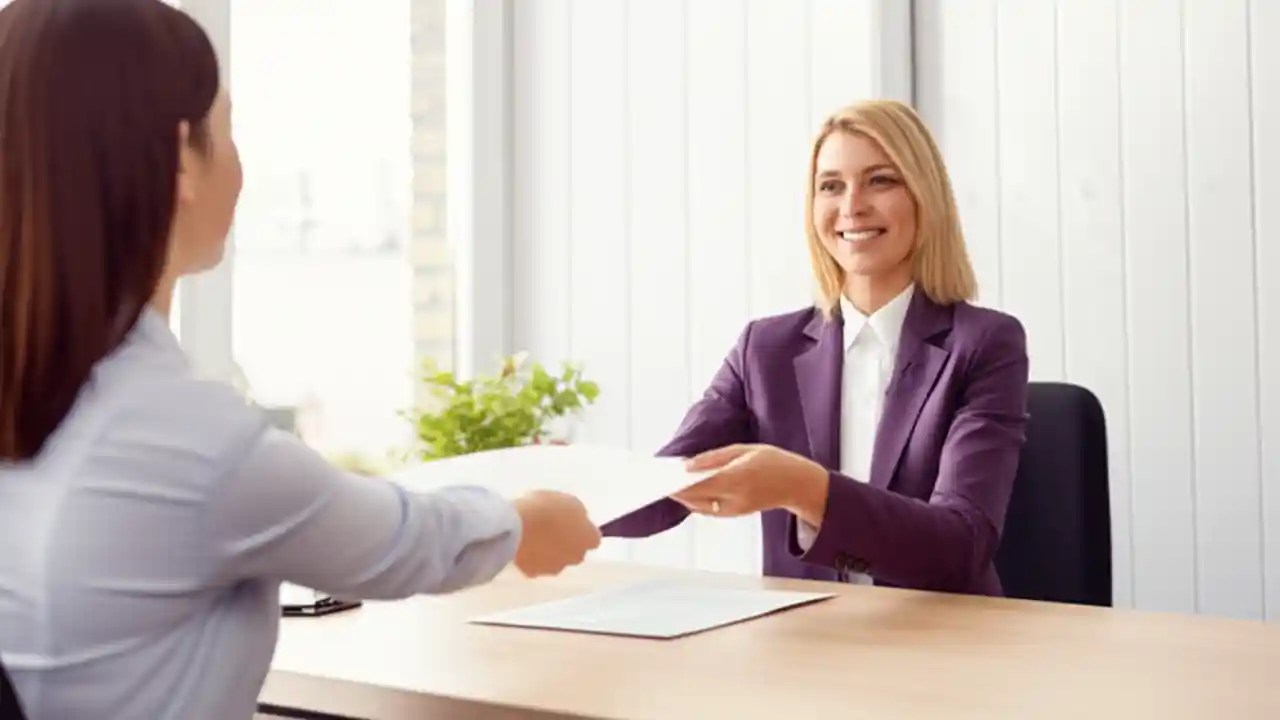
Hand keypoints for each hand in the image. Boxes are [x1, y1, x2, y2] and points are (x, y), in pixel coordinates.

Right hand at [511, 490, 601, 576]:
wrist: (517, 527)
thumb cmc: (546, 508)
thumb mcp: (568, 501)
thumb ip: (577, 514)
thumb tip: (576, 520)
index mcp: (589, 538)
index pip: (592, 538)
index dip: (581, 530)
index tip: (570, 521)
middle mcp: (576, 557)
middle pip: (575, 552)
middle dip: (565, 544)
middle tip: (551, 528)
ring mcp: (555, 568)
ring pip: (554, 560)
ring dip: (547, 551)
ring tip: (532, 534)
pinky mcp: (533, 573)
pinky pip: (534, 564)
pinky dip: (530, 557)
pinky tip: (520, 544)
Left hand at [672, 444, 828, 524]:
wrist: (797, 484)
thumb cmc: (772, 461)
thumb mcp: (744, 450)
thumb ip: (714, 458)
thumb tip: (687, 465)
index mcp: (738, 478)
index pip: (699, 484)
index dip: (678, 483)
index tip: (660, 476)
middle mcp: (735, 498)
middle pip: (696, 498)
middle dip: (676, 490)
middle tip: (658, 480)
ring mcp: (735, 510)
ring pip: (699, 507)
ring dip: (683, 497)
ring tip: (668, 484)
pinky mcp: (736, 515)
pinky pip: (709, 510)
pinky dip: (695, 501)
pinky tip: (686, 491)